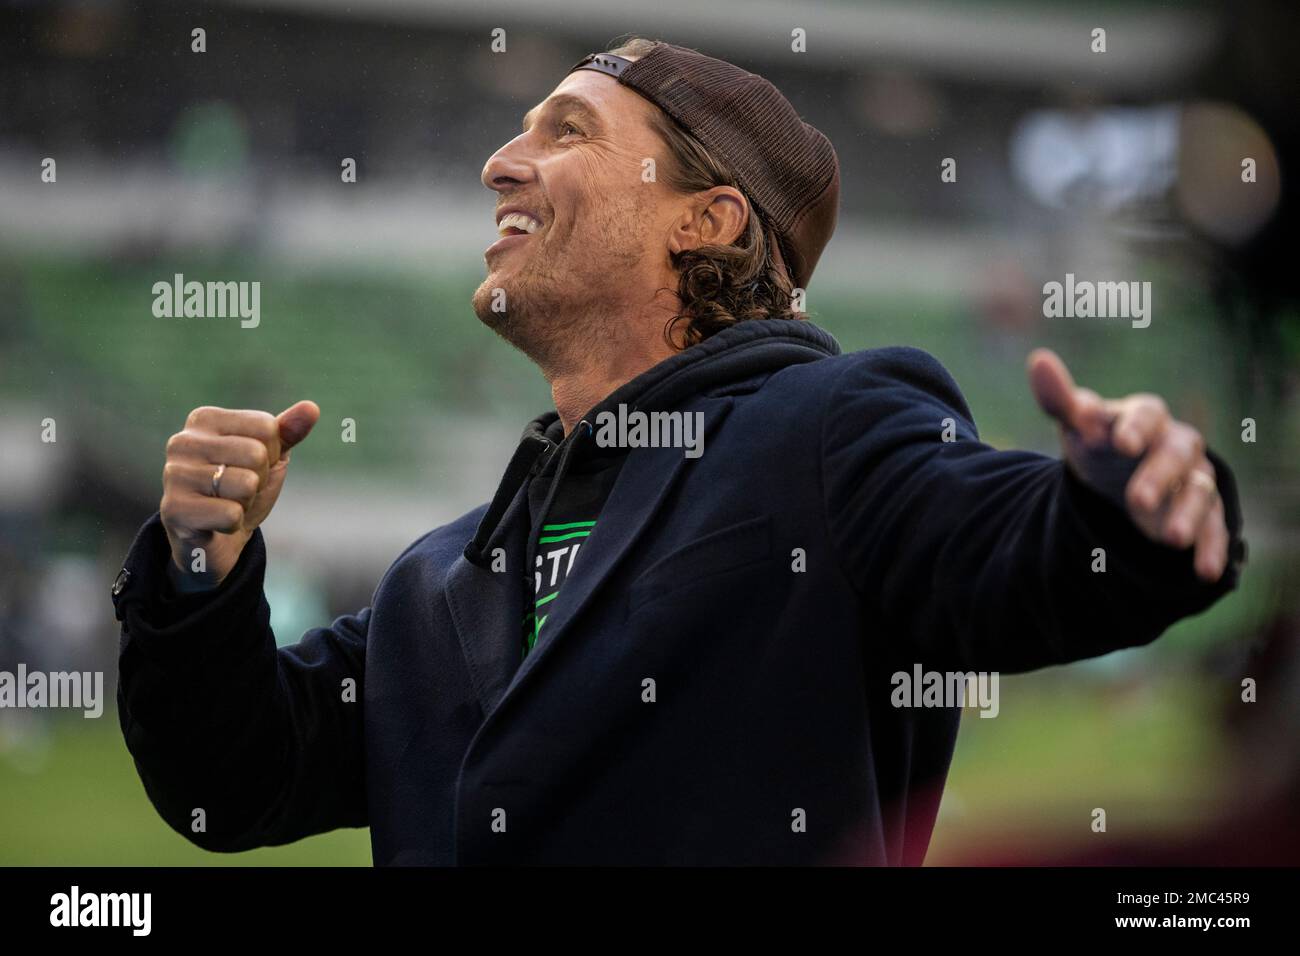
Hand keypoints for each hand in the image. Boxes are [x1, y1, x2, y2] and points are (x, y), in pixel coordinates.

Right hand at [159, 400, 319, 585]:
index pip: (266, 427)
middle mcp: (183, 441)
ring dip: (246, 502)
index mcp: (205, 419)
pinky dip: (234, 523)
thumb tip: (311, 407)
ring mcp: (174, 475)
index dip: (271, 454)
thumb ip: (289, 431)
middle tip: (239, 491)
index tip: (250, 467)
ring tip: (226, 503)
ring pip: (246, 483)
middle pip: (257, 453)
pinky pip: (231, 514)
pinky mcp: (173, 509)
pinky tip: (216, 524)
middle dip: (259, 479)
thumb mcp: (271, 457)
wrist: (217, 540)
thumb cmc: (243, 490)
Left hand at [1026, 349, 1227, 581]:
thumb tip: (1039, 360)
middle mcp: (1176, 444)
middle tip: (1135, 500)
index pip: (1147, 413)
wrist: (1117, 477)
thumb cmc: (1097, 443)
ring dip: (1188, 514)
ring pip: (1199, 491)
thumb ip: (1060, 399)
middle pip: (1176, 454)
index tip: (1120, 442)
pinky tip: (1202, 571)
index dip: (1136, 426)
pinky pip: (1213, 528)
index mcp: (1145, 417)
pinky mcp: (1203, 513)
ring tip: (1171, 539)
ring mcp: (1194, 478)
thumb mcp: (1076, 426)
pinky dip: (1211, 548)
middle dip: (1158, 476)